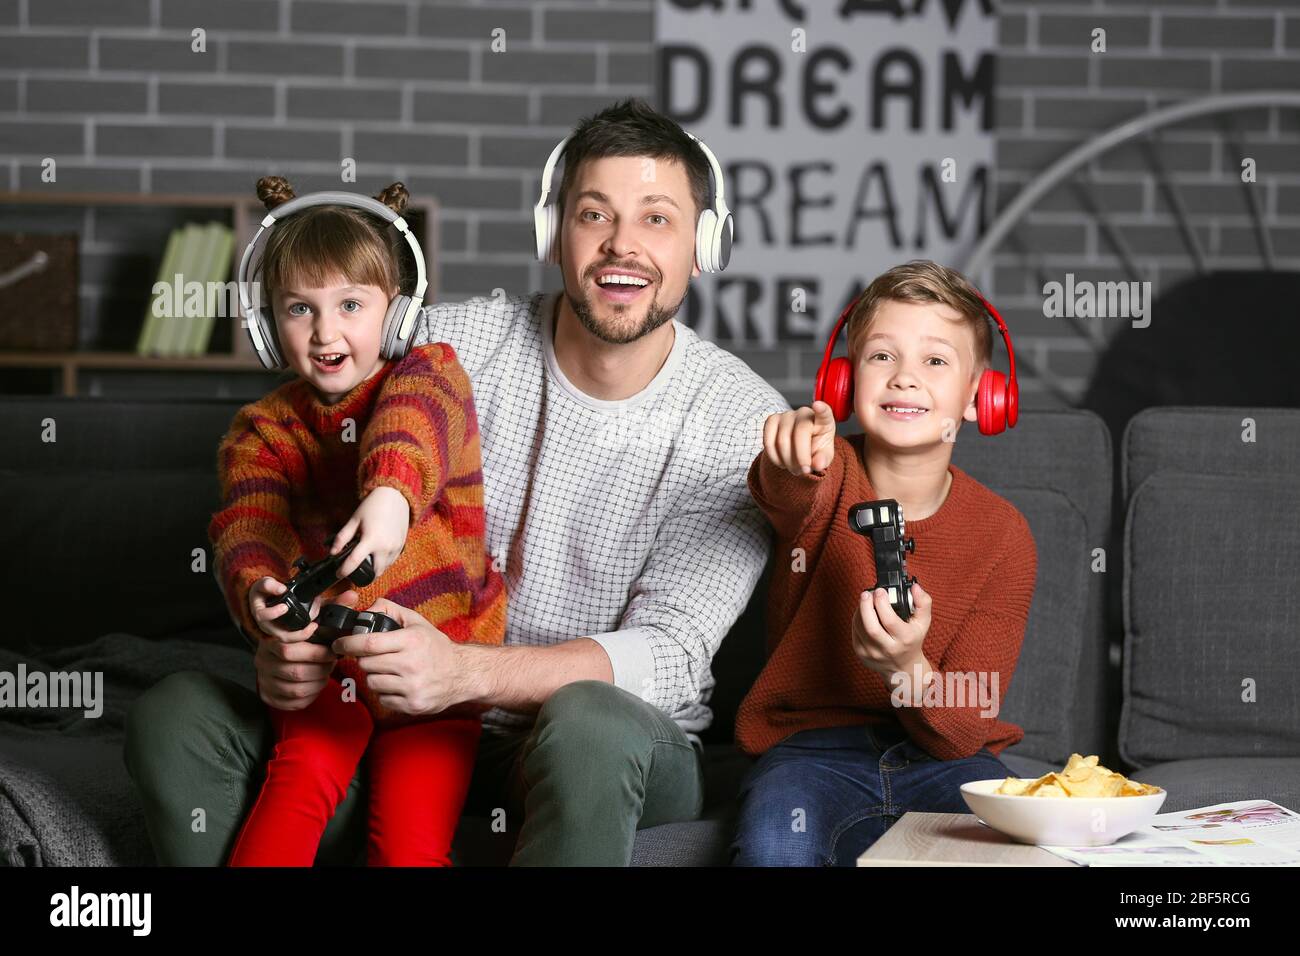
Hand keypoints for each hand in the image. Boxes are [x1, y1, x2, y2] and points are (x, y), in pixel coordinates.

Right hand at [251, 584, 360, 710]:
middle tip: (332, 662)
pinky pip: (293, 702)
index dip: (315, 651)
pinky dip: (311, 695)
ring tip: (326, 672)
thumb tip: (351, 596)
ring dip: (318, 682)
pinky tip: (316, 684)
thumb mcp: (312, 618)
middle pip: (296, 671)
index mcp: (270, 641)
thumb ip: (331, 607)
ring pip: (297, 688)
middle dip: (321, 668)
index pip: (288, 648)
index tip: (331, 649)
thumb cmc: (299, 637)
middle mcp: (263, 661)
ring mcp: (265, 680)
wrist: (276, 658)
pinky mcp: (269, 696)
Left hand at [329, 486, 409, 580]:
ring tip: (365, 561)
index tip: (338, 574)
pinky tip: (376, 555)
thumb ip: (342, 538)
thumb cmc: (373, 506)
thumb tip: (333, 552)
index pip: (354, 562)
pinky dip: (383, 563)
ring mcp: (395, 548)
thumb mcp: (354, 520)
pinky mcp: (402, 546)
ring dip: (374, 569)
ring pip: (383, 569)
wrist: (395, 496)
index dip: (344, 571)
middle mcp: (385, 547)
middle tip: (353, 570)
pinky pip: (391, 562)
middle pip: (373, 573)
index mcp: (371, 540)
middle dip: (362, 575)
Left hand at [329, 597, 466, 717]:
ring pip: (372, 682)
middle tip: (375, 657)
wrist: (462, 674)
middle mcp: (411, 665)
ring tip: (390, 670)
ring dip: (375, 676)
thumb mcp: (416, 622)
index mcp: (411, 641)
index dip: (348, 643)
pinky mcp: (412, 704)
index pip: (368, 643)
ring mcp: (412, 687)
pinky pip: (383, 699)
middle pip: (366, 664)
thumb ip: (389, 610)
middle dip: (364, 659)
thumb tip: (365, 610)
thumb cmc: (435, 647)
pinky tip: (399, 684)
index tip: (338, 644)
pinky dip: (386, 692)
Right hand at [763, 400, 836, 475]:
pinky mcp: (771, 420)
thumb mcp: (823, 456)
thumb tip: (818, 464)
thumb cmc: (815, 449)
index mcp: (823, 420)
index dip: (821, 409)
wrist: (799, 448)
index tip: (818, 405)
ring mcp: (786, 415)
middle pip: (800, 433)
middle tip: (803, 471)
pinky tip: (782, 462)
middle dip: (800, 458)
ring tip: (794, 468)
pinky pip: (768, 442)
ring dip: (787, 461)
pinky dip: (774, 458)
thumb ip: (823, 460)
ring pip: (782, 441)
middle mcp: (804, 413)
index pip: (824, 412)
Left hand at [851, 581, 931, 677]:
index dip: (882, 603)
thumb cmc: (913, 640)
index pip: (890, 621)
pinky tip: (862, 612)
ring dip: (860, 610)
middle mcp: (889, 649)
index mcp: (906, 639)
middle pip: (871, 627)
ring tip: (865, 600)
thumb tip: (915, 587)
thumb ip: (923, 602)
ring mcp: (873, 654)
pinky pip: (855, 632)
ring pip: (860, 628)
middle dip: (866, 606)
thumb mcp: (924, 622)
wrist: (903, 667)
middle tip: (866, 593)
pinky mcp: (861, 654)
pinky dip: (856, 619)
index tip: (880, 591)